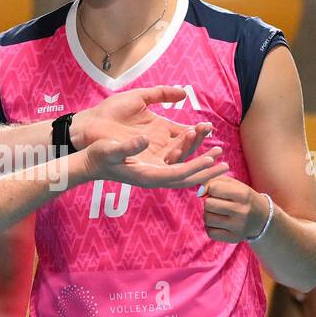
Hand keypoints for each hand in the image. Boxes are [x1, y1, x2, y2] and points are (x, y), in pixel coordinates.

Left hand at [73, 86, 213, 166]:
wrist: (89, 125)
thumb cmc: (111, 111)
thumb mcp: (139, 97)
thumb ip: (161, 94)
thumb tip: (184, 92)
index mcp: (161, 130)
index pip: (185, 133)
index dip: (197, 131)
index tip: (206, 126)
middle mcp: (159, 145)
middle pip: (185, 146)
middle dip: (197, 139)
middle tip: (204, 130)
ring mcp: (151, 155)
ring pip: (177, 157)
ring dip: (188, 148)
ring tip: (194, 137)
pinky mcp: (141, 164)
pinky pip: (161, 166)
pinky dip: (172, 161)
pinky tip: (178, 153)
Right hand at [82, 135, 227, 189]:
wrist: (89, 162)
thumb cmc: (98, 156)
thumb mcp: (109, 149)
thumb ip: (127, 146)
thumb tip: (145, 139)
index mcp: (147, 175)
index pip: (177, 174)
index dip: (195, 168)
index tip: (211, 161)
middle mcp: (154, 175)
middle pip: (186, 177)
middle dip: (206, 170)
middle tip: (226, 163)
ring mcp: (154, 171)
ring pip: (184, 169)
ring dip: (201, 162)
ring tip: (217, 153)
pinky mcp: (153, 165)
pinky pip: (177, 163)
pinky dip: (190, 157)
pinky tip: (199, 148)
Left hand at [201, 174, 266, 241]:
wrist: (262, 218)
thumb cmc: (242, 198)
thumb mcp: (234, 184)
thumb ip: (214, 181)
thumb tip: (199, 193)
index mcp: (243, 194)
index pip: (213, 188)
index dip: (211, 189)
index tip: (217, 192)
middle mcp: (242, 211)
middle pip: (208, 204)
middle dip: (209, 202)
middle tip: (218, 203)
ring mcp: (238, 226)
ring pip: (207, 218)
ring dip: (209, 214)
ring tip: (219, 213)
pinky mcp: (234, 238)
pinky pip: (210, 232)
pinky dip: (211, 227)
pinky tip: (220, 223)